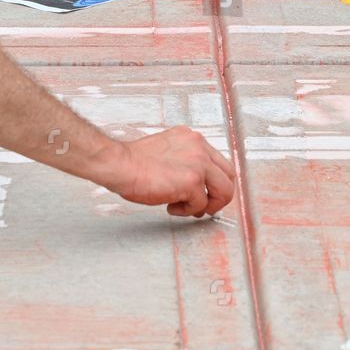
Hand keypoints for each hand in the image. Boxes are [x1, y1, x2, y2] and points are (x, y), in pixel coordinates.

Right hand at [96, 128, 234, 217]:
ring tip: (190, 209)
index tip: (205, 192)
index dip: (214, 181)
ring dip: (208, 205)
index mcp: (192, 138)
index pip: (218, 161)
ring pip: (224, 191)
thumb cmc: (133, 161)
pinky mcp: (193, 181)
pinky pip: (201, 204)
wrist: (120, 164)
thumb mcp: (166, 151)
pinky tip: (170, 207)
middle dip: (219, 196)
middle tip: (205, 206)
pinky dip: (187, 211)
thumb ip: (184, 161)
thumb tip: (194, 186)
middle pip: (229, 175)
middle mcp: (200, 147)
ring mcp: (199, 163)